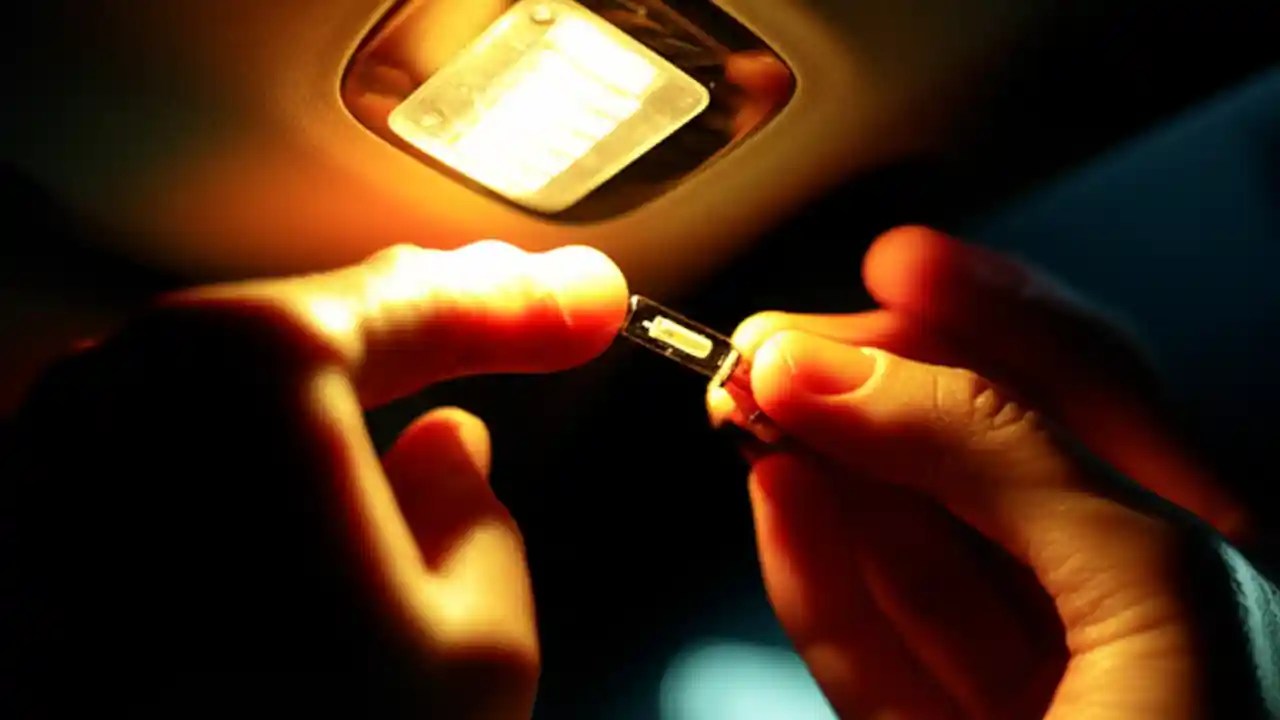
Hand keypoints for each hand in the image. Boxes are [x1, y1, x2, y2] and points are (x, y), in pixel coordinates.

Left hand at [4, 241, 627, 717]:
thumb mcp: (476, 641)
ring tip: (416, 399)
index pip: (419, 306)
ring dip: (331, 389)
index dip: (523, 306)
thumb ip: (476, 509)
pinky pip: (157, 451)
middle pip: (312, 324)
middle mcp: (118, 387)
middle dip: (423, 326)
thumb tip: (448, 457)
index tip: (582, 303)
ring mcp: (44, 460)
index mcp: (249, 374)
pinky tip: (295, 485)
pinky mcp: (18, 539)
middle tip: (516, 321)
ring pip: (228, 381)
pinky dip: (239, 456)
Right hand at [712, 227, 1261, 718]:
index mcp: (1204, 546)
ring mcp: (1022, 671)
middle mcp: (1110, 599)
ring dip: (818, 461)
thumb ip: (994, 458)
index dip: (993, 310)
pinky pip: (864, 638)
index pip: (1089, 385)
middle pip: (972, 452)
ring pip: (906, 539)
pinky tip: (772, 493)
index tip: (897, 262)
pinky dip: (807, 562)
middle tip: (778, 345)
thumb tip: (833, 372)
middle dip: (870, 384)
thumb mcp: (1150, 587)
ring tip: (748, 399)